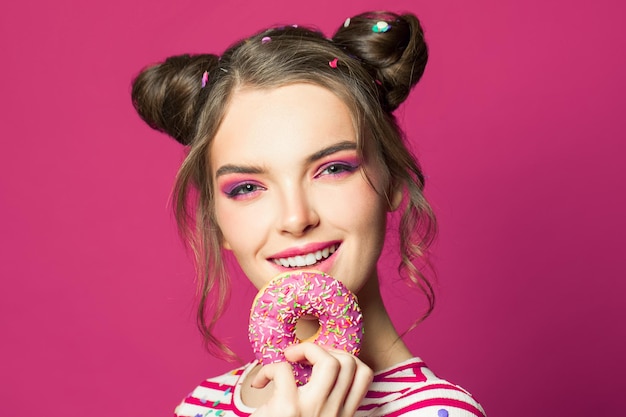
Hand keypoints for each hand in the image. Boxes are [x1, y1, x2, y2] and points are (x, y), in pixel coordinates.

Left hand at [250, 343, 372, 416]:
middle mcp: (333, 414)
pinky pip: (283, 370)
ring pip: (329, 362)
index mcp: (342, 416)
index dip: (344, 357)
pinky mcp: (288, 409)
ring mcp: (314, 411)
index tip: (320, 362)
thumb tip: (315, 367)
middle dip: (324, 348)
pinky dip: (269, 369)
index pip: (364, 374)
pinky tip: (260, 383)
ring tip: (288, 358)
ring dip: (306, 349)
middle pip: (349, 362)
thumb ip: (324, 403)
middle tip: (301, 357)